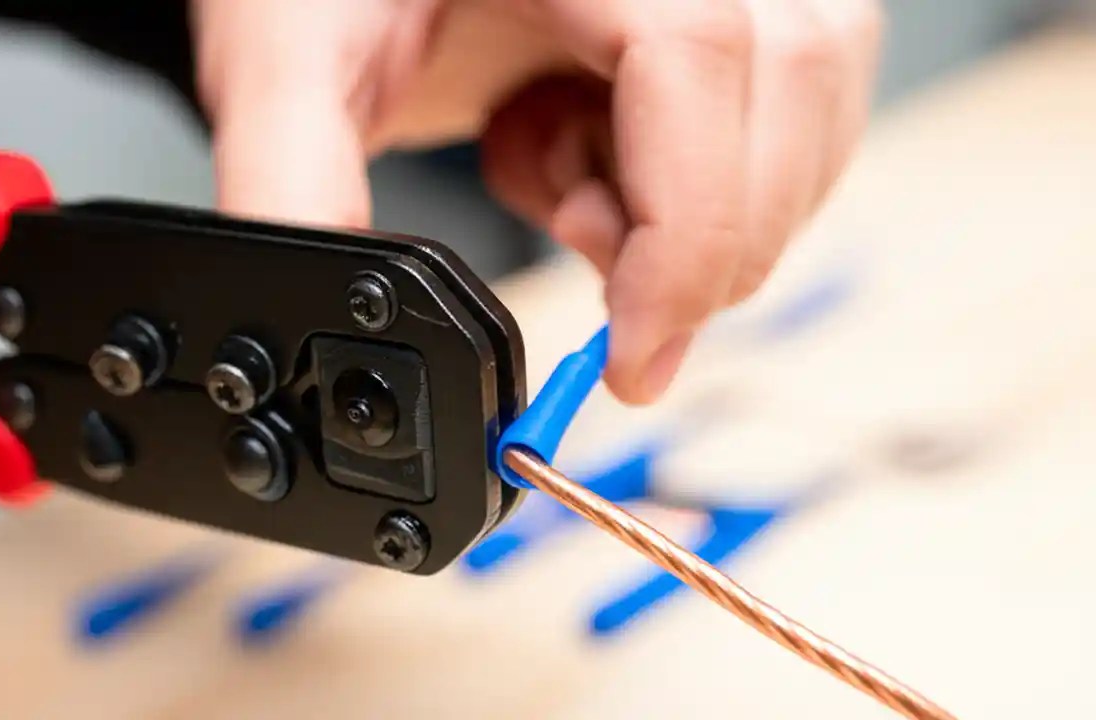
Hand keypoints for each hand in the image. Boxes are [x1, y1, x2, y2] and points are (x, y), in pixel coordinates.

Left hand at [190, 0, 882, 403]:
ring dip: (694, 215)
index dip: (685, 230)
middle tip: (570, 231)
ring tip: (562, 166)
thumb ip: (298, 187)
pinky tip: (600, 147)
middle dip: (687, 239)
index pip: (698, 59)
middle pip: (786, 101)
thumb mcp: (290, 63)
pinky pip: (797, 128)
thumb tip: (331, 324)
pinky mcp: (751, 13)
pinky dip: (705, 193)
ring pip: (808, 127)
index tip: (632, 355)